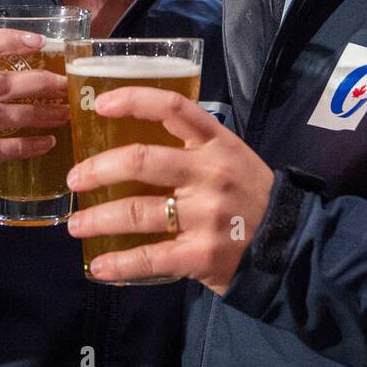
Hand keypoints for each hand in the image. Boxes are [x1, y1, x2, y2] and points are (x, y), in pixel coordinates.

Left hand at [64, 87, 274, 295]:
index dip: (134, 100)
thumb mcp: (233, 158)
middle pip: (141, 161)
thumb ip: (194, 148)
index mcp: (218, 144)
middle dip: (97, 170)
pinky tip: (99, 265)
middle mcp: (211, 174)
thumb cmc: (252, 197)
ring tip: (76, 224)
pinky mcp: (201, 254)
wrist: (290, 245)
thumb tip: (136, 145)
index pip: (174, 109)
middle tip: (76, 179)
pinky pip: (150, 257)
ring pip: (136, 212)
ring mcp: (206, 215)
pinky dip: (119, 263)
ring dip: (97, 218)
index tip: (100, 105)